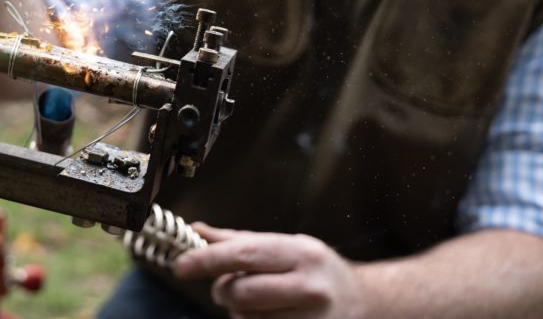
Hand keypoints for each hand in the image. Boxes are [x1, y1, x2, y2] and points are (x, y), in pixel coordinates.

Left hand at [173, 224, 366, 318]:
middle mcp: (309, 286)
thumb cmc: (313, 270)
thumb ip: (238, 241)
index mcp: (300, 253)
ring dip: (240, 312)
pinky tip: (270, 316)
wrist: (362, 301)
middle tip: (226, 286)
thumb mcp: (283, 246)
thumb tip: (196, 231)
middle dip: (223, 290)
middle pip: (241, 292)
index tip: (180, 266)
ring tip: (260, 301)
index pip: (243, 254)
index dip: (206, 260)